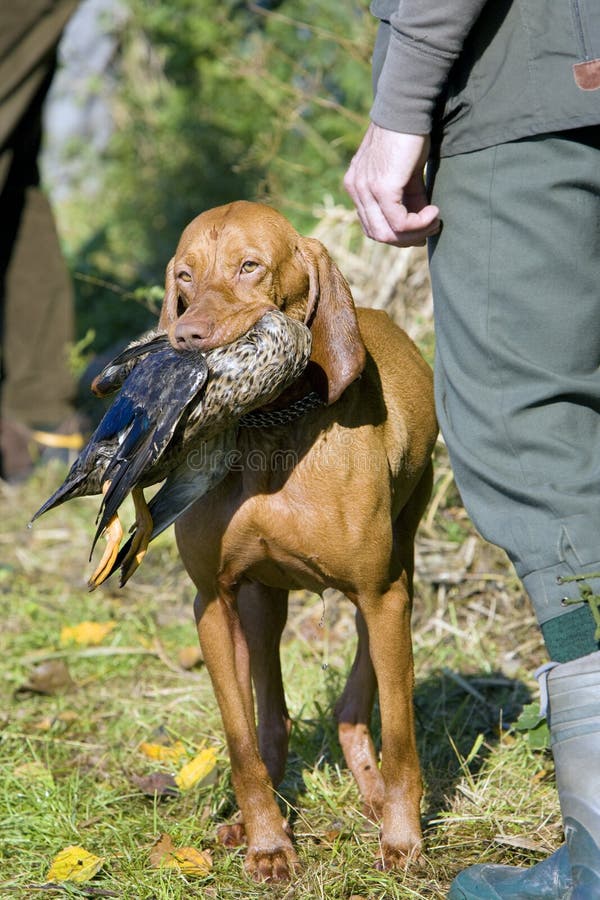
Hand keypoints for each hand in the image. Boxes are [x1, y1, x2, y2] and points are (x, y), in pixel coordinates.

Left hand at [344, 123, 439, 246]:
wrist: (407, 107)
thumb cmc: (409, 135)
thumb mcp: (404, 172)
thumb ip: (406, 198)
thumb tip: (420, 224)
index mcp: (356, 185)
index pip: (371, 225)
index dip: (398, 233)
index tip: (422, 226)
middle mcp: (355, 188)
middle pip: (378, 234)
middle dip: (407, 239)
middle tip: (430, 228)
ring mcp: (366, 189)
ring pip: (387, 234)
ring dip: (415, 234)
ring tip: (435, 220)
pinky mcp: (382, 187)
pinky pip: (399, 223)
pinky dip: (419, 224)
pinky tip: (435, 212)